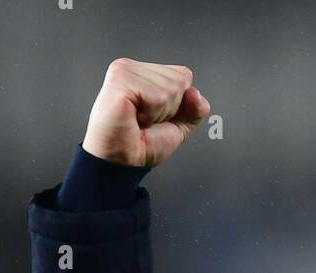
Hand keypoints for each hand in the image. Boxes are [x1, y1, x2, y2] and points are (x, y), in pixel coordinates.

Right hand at [81, 59, 210, 167]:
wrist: (120, 161)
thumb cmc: (138, 145)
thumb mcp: (177, 127)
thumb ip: (194, 110)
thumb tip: (196, 94)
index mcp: (144, 73)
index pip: (184, 75)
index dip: (178, 104)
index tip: (155, 116)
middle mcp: (134, 68)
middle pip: (180, 80)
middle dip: (169, 109)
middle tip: (146, 120)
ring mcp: (126, 71)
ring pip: (171, 88)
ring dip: (159, 113)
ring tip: (139, 120)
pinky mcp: (121, 80)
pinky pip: (157, 96)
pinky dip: (151, 114)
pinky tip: (134, 117)